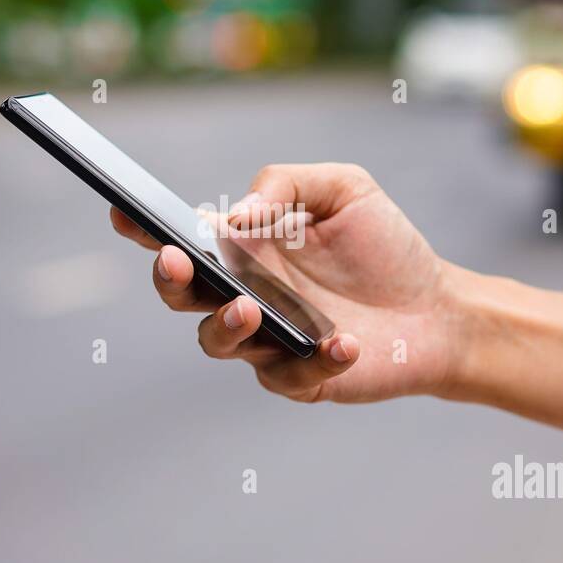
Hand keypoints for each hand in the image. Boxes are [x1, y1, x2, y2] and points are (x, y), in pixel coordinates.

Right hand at [110, 163, 463, 402]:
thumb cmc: (384, 246)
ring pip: (217, 342)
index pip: (182, 237)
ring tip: (251, 308)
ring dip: (226, 325)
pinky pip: (286, 375)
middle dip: (169, 279)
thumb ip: (286, 184)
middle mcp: (245, 294)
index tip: (123, 212)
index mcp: (244, 247)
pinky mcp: (299, 378)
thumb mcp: (344, 190)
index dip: (145, 228)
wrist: (438, 308)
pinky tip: (345, 344)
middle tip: (176, 261)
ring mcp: (267, 339)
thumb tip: (235, 215)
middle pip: (182, 295)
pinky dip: (314, 360)